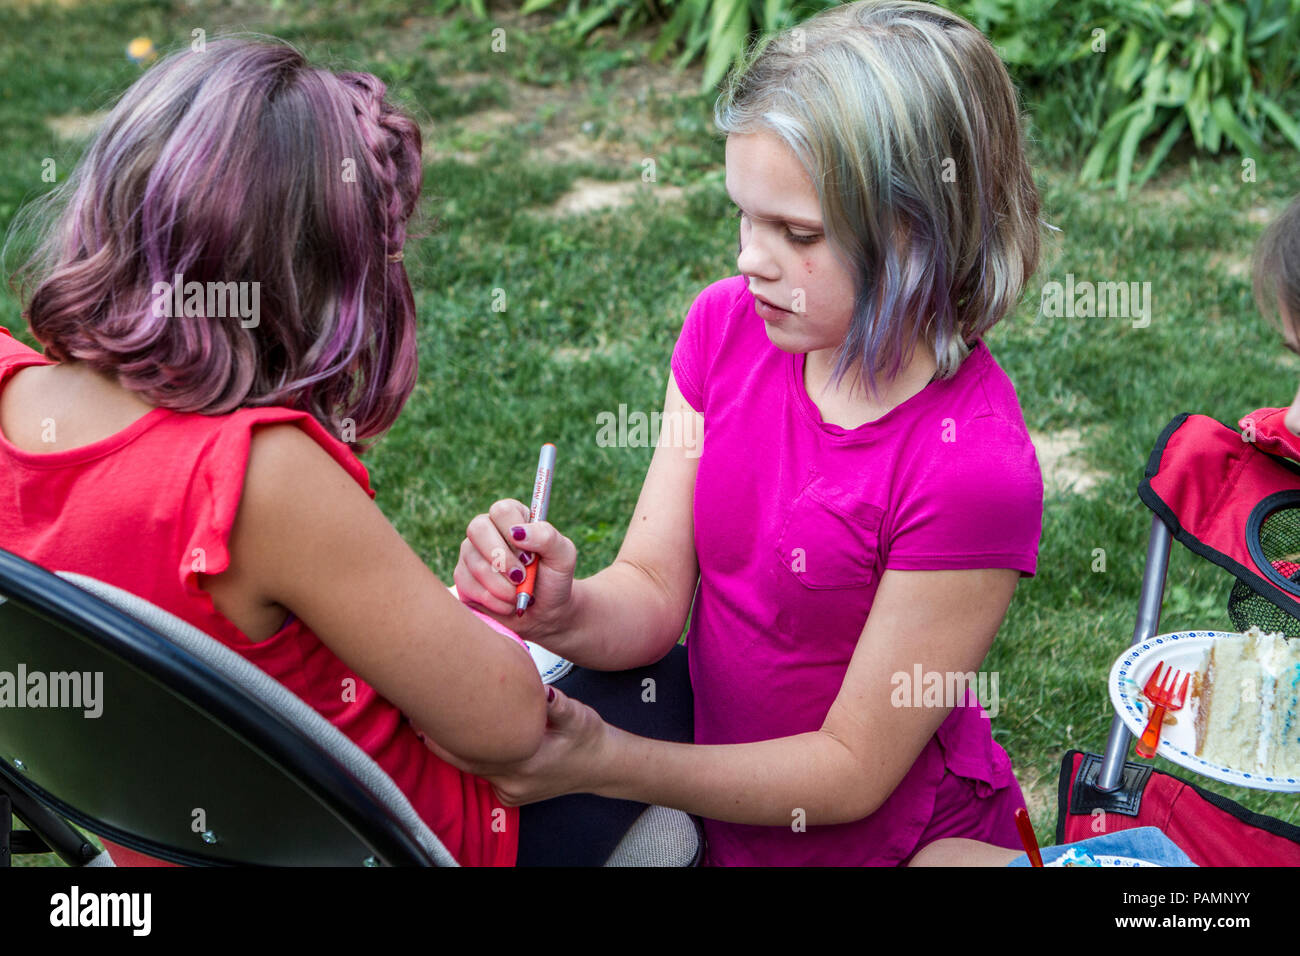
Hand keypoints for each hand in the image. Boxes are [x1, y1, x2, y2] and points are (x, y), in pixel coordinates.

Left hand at [423, 686, 612, 805]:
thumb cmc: (588, 737)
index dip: (449, 732)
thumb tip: (543, 692)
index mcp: (527, 761)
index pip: (476, 748)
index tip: (430, 710)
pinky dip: (471, 759)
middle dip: (439, 740)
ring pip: (473, 770)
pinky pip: (484, 776)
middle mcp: (514, 781)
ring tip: (431, 723)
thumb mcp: (577, 716)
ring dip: (453, 749)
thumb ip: (557, 706)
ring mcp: (511, 792)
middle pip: (465, 762)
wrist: (602, 765)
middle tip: (419, 715)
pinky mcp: (511, 794)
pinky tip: (462, 739)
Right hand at [452, 498, 577, 642]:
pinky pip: (468, 586)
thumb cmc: (554, 579)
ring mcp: (471, 553)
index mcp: (513, 517)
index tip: (529, 557)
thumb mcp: (563, 556)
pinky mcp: (463, 578)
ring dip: (502, 586)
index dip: (513, 534)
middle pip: (477, 529)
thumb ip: (547, 537)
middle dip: (502, 559)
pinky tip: (507, 604)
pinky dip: (493, 600)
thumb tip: (516, 532)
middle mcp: (487, 530)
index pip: (502, 510)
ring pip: (475, 563)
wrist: (545, 612)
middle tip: (521, 577)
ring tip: (519, 595)